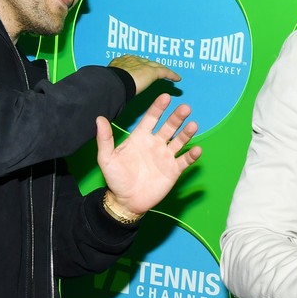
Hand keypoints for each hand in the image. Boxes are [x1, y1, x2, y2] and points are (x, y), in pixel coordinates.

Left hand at [96, 93, 200, 217]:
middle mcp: (155, 144)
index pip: (151, 118)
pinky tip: (197, 149)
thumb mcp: (106, 159)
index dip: (158, 107)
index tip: (165, 96)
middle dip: (177, 117)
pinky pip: (185, 160)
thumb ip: (104, 139)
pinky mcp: (173, 170)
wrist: (126, 201)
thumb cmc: (115, 178)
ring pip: (179, 141)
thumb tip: (99, 118)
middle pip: (169, 127)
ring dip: (187, 133)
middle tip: (185, 108)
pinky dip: (191, 155)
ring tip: (193, 125)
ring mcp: (166, 156)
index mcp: (140, 137)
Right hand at [109, 55, 182, 93]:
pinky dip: (171, 75)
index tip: (139, 70)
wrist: (112, 83)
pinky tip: (177, 79)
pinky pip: (164, 72)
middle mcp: (131, 60)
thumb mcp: (107, 84)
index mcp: (119, 62)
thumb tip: (107, 93)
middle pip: (145, 62)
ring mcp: (142, 64)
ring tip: (169, 75)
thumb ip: (112, 86)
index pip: (131, 62)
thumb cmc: (105, 85)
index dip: (137, 66)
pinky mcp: (151, 71)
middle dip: (150, 66)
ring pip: (155, 66)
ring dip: (162, 70)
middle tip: (156, 70)